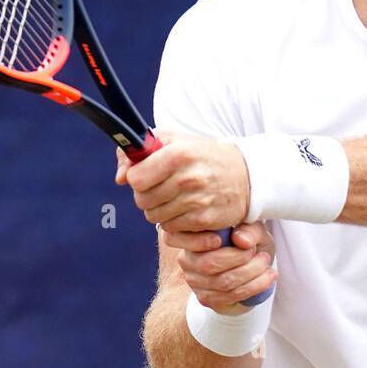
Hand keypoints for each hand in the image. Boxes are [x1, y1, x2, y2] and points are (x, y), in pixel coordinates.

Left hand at [114, 130, 249, 232]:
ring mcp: (197, 202)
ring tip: (173, 197)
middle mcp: (188, 178)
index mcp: (179, 154)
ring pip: (153, 216)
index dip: (136, 177)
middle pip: (142, 199)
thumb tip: (119, 177)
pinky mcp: (204, 221)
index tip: (146, 173)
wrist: (247, 176)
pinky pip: (170, 228)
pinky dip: (173, 220)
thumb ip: (139, 150)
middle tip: (160, 186)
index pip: (136, 178)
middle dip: (146, 194)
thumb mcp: (174, 140)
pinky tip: (185, 208)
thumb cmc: (203, 155)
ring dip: (158, 209)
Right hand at [165, 222, 276, 312]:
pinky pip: (232, 295)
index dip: (198, 241)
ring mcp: (195, 282)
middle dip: (241, 258)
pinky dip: (255, 285)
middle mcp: (186, 261)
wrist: (251, 269)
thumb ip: (249, 230)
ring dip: (252, 272)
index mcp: (190, 237)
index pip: (176, 238)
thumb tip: (241, 240)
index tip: (220, 239)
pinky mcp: (207, 299)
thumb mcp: (252, 231)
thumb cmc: (247, 243)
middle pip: (209, 263)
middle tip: (260, 252)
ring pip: (223, 281)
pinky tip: (268, 276)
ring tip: (266, 262)